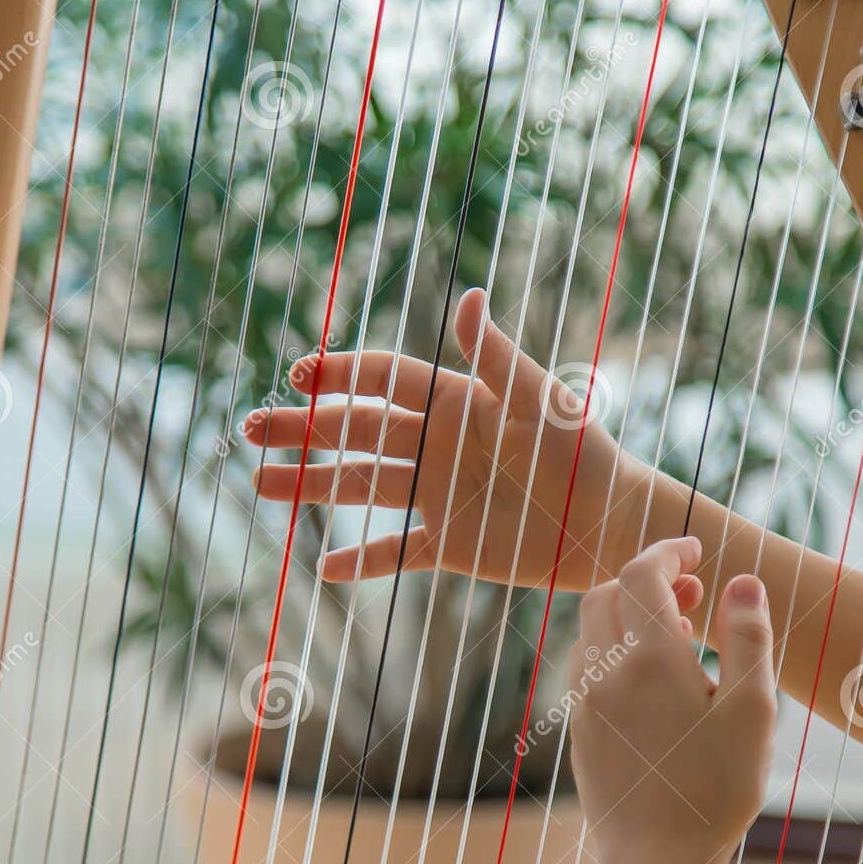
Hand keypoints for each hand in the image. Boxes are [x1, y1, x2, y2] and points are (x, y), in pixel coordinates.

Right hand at [241, 288, 676, 590]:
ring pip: (360, 486)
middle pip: (354, 431)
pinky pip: (395, 553)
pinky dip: (361, 561)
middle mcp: (437, 445)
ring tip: (260, 483)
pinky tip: (322, 567)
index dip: (339, 376)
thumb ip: (497, 356)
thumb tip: (468, 296)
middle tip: (249, 428)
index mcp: (455, 402)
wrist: (613, 523)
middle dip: (302, 429)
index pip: (382, 380)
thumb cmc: (584, 453)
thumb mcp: (540, 401)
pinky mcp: (450, 545)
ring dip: (310, 485)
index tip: (297, 378)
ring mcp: (439, 496)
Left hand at [567, 538, 776, 863]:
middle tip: (694, 594)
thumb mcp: (753, 711)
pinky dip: (615, 651)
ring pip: (593, 631)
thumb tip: (741, 580)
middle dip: (647, 580)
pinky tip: (652, 681)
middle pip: (608, 593)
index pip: (642, 572)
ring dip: (629, 616)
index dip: (668, 551)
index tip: (696, 550)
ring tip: (681, 637)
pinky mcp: (580, 731)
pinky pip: (588, 668)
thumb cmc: (715, 789)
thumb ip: (749, 638)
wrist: (654, 861)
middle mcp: (605, 670)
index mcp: (650, 656)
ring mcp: (585, 702)